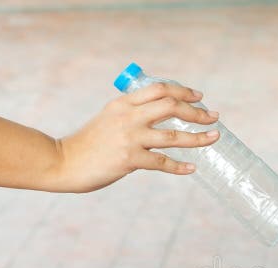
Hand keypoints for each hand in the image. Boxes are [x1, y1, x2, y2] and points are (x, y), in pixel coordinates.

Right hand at [53, 82, 219, 192]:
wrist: (64, 161)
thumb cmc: (89, 143)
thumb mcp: (108, 118)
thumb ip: (132, 113)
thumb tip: (160, 113)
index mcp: (123, 103)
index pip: (159, 89)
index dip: (183, 91)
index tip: (200, 98)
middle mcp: (128, 117)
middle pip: (171, 106)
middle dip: (196, 111)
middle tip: (213, 117)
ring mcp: (129, 138)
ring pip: (173, 136)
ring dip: (197, 137)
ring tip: (214, 137)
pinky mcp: (129, 160)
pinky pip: (162, 162)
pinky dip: (179, 166)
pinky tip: (192, 168)